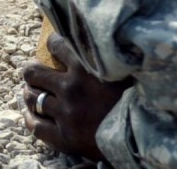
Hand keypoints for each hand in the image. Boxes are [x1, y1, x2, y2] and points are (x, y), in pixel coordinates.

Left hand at [21, 31, 132, 161]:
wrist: (147, 137)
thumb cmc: (141, 100)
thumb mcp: (126, 71)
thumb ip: (107, 58)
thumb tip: (100, 38)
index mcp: (86, 69)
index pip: (57, 45)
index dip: (53, 44)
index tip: (53, 45)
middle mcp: (71, 89)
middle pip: (33, 73)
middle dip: (32, 71)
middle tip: (34, 72)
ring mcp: (66, 114)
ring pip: (32, 98)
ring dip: (29, 93)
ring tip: (31, 92)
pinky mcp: (66, 138)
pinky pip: (37, 127)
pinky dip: (31, 119)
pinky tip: (31, 115)